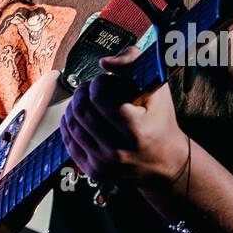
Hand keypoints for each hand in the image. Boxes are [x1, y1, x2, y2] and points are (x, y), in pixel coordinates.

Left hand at [59, 46, 188, 185]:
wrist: (164, 161)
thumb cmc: (160, 121)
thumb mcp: (156, 88)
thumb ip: (133, 62)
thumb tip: (103, 62)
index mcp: (136, 130)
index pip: (99, 96)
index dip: (100, 82)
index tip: (108, 82)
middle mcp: (118, 151)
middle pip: (81, 109)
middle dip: (84, 91)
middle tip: (93, 88)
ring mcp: (104, 163)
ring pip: (71, 123)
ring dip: (75, 105)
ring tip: (87, 101)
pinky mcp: (93, 170)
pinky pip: (68, 140)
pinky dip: (70, 123)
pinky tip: (81, 117)